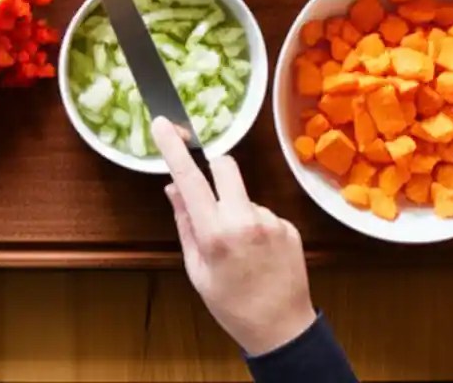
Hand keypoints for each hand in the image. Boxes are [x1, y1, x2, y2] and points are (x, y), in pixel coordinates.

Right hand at [153, 118, 315, 356]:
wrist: (280, 327)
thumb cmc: (231, 304)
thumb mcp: (196, 269)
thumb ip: (185, 224)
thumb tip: (173, 189)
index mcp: (216, 234)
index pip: (190, 180)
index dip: (174, 149)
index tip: (164, 125)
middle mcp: (245, 220)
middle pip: (225, 166)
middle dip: (213, 169)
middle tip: (208, 193)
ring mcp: (271, 221)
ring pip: (243, 194)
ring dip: (235, 208)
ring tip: (239, 248)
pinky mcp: (288, 226)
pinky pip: (263, 212)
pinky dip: (254, 224)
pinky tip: (257, 253)